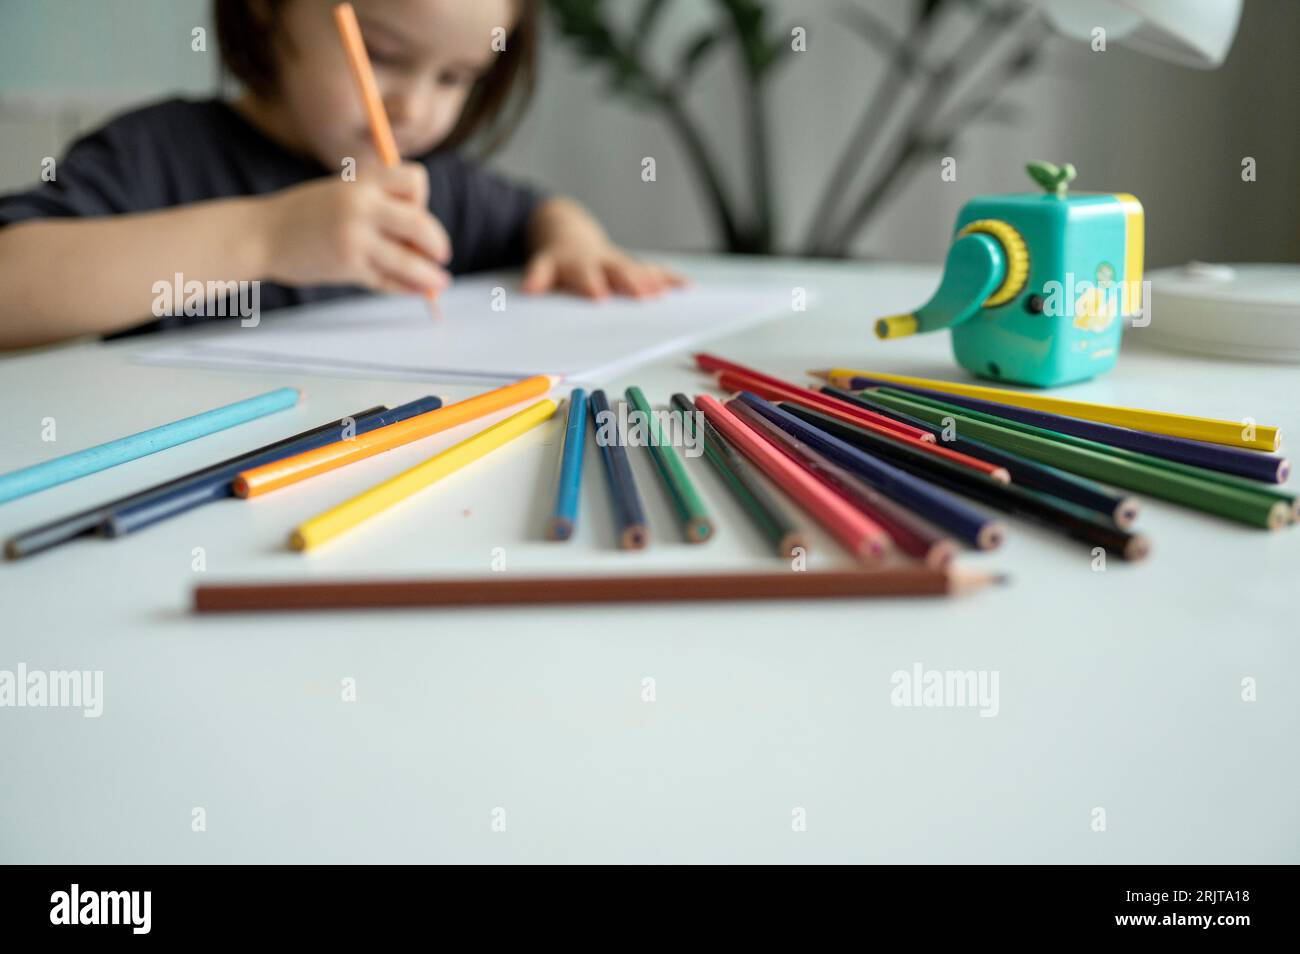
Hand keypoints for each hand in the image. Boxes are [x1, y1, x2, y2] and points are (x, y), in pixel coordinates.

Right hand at [260, 162, 451, 295]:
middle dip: (437, 242)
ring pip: (408, 260)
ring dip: (429, 276)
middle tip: (442, 255)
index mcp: (362, 181)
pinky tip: (416, 291)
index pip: (415, 180)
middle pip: (420, 224)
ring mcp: (354, 238)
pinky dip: (406, 288)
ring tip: (440, 283)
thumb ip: (378, 206)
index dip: (423, 199)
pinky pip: (387, 281)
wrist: (261, 234)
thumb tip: (424, 241)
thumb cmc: (307, 214)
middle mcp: (360, 207)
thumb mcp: (342, 192)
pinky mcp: (347, 267)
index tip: (414, 212)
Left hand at [522, 237, 685, 299]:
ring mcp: (618, 262)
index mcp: (577, 263)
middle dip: (631, 282)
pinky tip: (686, 287)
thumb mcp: (542, 264)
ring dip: (652, 282)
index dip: (591, 283)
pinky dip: (669, 278)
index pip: (583, 274)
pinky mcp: (632, 264)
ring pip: (637, 270)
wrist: (566, 229)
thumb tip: (528, 290)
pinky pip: (653, 270)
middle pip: (617, 271)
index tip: (600, 295)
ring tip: (665, 293)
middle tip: (642, 294)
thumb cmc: (556, 257)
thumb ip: (538, 276)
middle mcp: (601, 261)